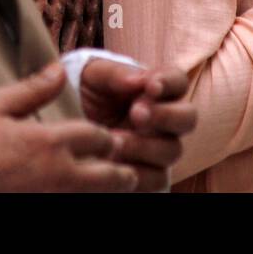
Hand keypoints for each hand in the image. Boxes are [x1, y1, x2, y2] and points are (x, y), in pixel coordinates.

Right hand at [0, 64, 140, 191]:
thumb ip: (34, 88)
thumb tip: (60, 70)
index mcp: (50, 141)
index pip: (97, 137)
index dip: (104, 137)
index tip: (105, 138)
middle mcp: (59, 173)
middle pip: (109, 175)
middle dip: (121, 171)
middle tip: (126, 171)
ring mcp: (53, 197)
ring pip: (97, 196)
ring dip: (108, 191)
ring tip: (115, 187)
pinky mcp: (43, 208)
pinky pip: (76, 205)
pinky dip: (85, 200)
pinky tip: (83, 195)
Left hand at [78, 59, 197, 191]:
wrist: (64, 125)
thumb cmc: (85, 94)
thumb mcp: (93, 76)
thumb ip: (115, 74)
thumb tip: (137, 81)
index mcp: (156, 89)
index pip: (178, 81)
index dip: (170, 83)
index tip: (151, 87)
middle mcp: (164, 119)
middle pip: (188, 118)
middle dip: (165, 115)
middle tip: (136, 115)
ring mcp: (158, 149)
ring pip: (172, 151)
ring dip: (144, 146)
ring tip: (114, 142)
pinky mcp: (148, 175)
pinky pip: (157, 180)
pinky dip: (137, 173)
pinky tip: (114, 164)